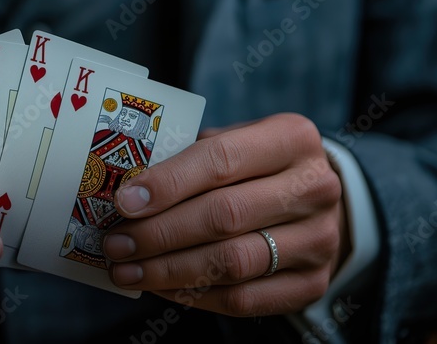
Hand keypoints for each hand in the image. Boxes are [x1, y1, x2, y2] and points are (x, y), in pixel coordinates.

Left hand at [103, 113, 346, 315]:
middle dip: (160, 233)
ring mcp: (319, 239)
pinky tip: (161, 287)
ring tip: (128, 271)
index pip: (221, 160)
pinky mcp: (313, 283)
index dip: (168, 183)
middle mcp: (314, 188)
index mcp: (292, 138)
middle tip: (117, 243)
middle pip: (224, 215)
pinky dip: (195, 296)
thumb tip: (127, 189)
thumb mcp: (235, 142)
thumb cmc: (258, 165)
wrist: (317, 201)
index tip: (124, 202)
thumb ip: (190, 157)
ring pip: (232, 262)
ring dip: (170, 270)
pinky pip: (244, 298)